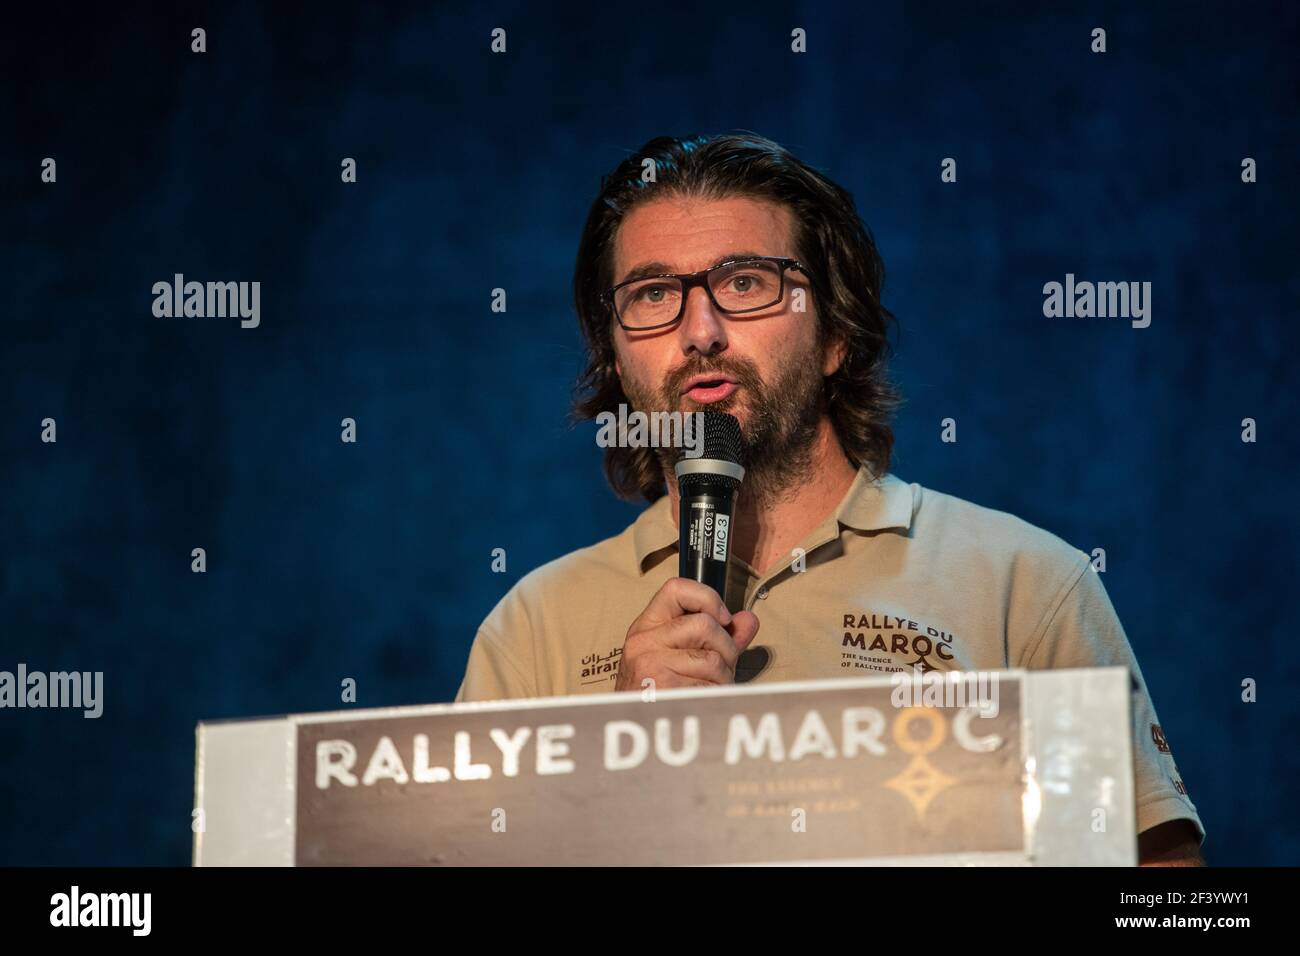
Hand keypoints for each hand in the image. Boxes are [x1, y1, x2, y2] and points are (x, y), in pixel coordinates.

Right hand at [614, 577, 760, 691]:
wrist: (637, 724)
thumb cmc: (659, 690)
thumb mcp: (681, 654)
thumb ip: (717, 637)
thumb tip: (748, 619)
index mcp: (647, 626)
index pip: (676, 588)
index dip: (708, 598)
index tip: (722, 619)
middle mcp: (645, 641)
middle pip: (705, 625)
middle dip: (726, 647)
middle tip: (721, 666)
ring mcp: (652, 666)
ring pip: (713, 659)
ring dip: (723, 677)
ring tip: (710, 686)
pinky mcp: (664, 691)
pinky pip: (710, 687)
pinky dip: (716, 696)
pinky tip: (703, 701)